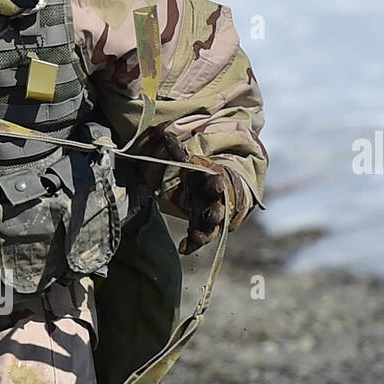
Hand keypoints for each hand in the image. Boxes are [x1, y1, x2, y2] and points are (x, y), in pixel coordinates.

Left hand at [145, 134, 239, 254]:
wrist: (211, 188)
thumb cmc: (200, 173)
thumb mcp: (191, 162)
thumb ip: (179, 152)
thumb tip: (164, 134)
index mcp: (213, 182)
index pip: (217, 183)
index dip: (218, 183)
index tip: (218, 182)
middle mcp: (215, 201)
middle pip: (218, 208)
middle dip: (217, 212)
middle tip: (213, 215)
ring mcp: (209, 216)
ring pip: (211, 228)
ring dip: (204, 233)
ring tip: (196, 236)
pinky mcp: (202, 228)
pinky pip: (198, 239)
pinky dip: (192, 245)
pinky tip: (183, 249)